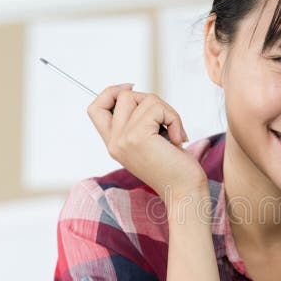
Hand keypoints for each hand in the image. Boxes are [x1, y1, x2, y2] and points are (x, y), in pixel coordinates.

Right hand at [88, 85, 207, 201]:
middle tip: (168, 121)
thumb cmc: (175, 168)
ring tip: (176, 133)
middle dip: (151, 100)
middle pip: (123, 96)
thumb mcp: (150, 142)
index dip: (111, 92)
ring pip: (144, 99)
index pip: (95, 108)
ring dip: (167, 111)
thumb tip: (134, 91)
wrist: (185, 192)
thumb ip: (138, 122)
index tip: (132, 88)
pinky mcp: (137, 136)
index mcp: (114, 144)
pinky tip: (179, 139)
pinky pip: (157, 108)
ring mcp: (123, 139)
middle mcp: (114, 142)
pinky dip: (174, 118)